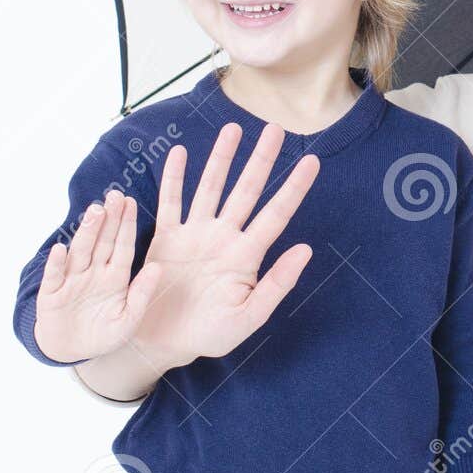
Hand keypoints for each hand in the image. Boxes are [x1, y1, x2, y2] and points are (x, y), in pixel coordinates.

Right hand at [34, 190, 162, 362]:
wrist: (72, 352)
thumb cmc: (104, 334)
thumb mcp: (128, 319)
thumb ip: (142, 294)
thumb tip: (158, 268)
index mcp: (115, 276)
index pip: (123, 246)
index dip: (127, 225)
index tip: (131, 202)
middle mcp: (94, 272)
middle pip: (102, 242)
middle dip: (108, 220)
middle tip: (114, 196)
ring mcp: (72, 280)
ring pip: (80, 252)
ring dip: (86, 233)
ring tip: (94, 212)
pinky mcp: (52, 294)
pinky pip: (55, 276)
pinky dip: (57, 264)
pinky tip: (61, 249)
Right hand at [131, 122, 320, 368]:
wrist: (161, 343)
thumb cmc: (207, 335)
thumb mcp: (247, 318)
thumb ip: (276, 284)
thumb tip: (306, 250)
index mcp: (246, 256)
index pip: (276, 214)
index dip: (294, 188)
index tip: (312, 161)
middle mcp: (224, 238)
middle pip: (246, 190)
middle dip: (260, 160)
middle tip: (275, 128)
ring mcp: (195, 235)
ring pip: (210, 188)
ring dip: (220, 159)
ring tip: (232, 129)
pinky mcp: (167, 238)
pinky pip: (171, 202)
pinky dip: (173, 178)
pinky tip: (179, 153)